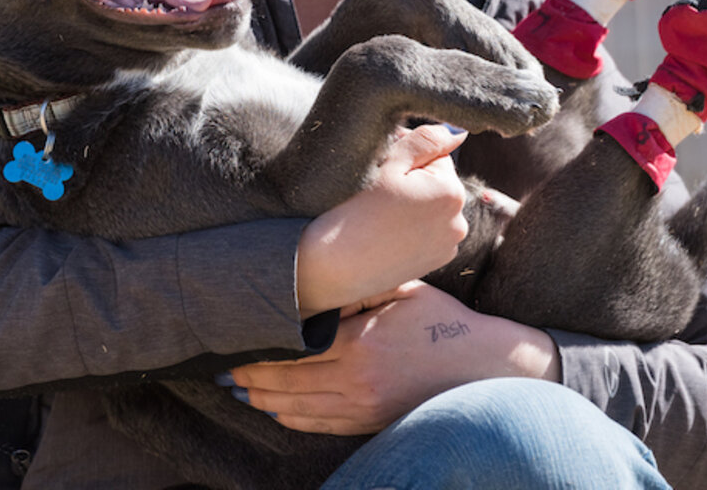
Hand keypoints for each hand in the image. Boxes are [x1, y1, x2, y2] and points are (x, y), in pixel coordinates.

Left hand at [228, 281, 560, 435]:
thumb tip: (319, 281)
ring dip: (264, 401)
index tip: (235, 344)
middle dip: (250, 378)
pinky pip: (320, 426)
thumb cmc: (442, 322)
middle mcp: (356, 380)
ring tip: (239, 391)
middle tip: (223, 371)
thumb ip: (359, 287)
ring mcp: (364, 407)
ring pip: (298, 409)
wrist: (484, 367)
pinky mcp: (371, 423)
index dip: (260, 350)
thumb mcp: (402, 290)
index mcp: (359, 342)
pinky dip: (292, 419)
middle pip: (287, 384)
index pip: (293, 350)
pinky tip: (275, 411)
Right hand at [294, 124, 467, 316]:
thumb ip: (426, 141)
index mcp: (451, 192)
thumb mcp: (390, 164)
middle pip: (436, 184)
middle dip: (414, 182)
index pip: (436, 156)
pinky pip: (429, 233)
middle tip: (377, 193)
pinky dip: (412, 229)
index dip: (407, 158)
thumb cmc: (356, 211)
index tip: (382, 170)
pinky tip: (386, 233)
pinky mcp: (434, 264)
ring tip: (380, 215)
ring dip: (414, 205)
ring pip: (432, 208)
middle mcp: (459, 222)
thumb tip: (458, 133)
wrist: (332, 266)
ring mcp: (448, 246)